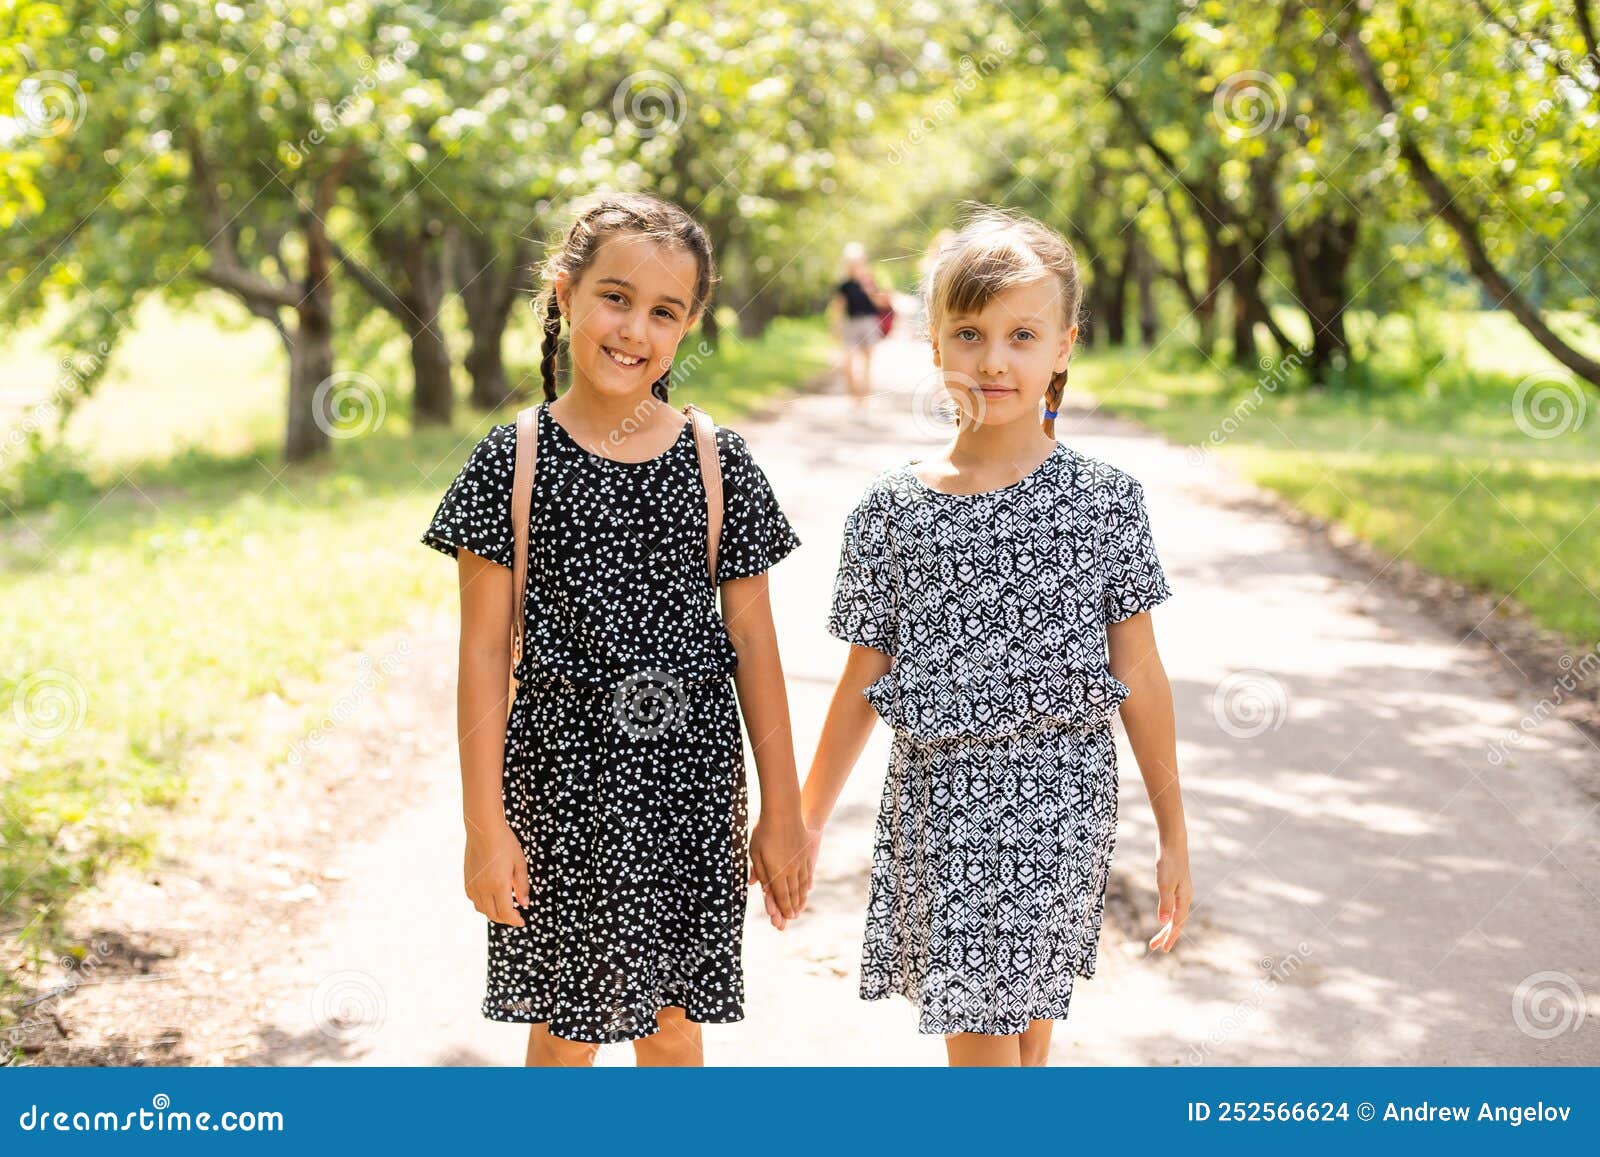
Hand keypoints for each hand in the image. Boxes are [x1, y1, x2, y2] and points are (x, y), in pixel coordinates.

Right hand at [464, 817, 529, 926]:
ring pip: (482, 909)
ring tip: (505, 908)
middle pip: (493, 914)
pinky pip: (474, 900)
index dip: (514, 921)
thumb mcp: (520, 864)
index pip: (505, 913)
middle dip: (505, 919)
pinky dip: (484, 904)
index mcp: (498, 885)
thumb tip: (525, 904)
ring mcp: (473, 885)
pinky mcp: (467, 880)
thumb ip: (522, 886)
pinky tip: (491, 898)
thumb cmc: (505, 844)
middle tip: (515, 916)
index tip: (522, 922)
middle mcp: (483, 888)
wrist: (483, 829)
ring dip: (494, 913)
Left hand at [749, 811, 812, 926]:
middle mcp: (790, 870)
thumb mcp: (755, 851)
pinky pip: (807, 874)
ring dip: (801, 898)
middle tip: (792, 917)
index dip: (783, 909)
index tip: (785, 918)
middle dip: (792, 907)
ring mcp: (800, 862)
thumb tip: (759, 886)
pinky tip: (807, 889)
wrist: (783, 811)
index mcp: (776, 871)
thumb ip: (759, 870)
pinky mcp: (805, 854)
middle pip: (792, 893)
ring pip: (801, 885)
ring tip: (800, 907)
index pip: (780, 896)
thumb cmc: (764, 830)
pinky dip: (806, 884)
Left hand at [1147, 843, 1191, 952]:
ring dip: (1166, 928)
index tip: (1162, 949)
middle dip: (1167, 936)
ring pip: (1175, 916)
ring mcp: (1181, 892)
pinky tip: (1163, 918)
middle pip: (1177, 923)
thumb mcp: (1165, 883)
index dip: (1169, 937)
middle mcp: (1185, 898)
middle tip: (1155, 948)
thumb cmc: (1168, 862)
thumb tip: (1164, 923)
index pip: (1177, 924)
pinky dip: (1168, 917)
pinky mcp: (1176, 886)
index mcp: (1184, 899)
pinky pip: (1174, 908)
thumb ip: (1165, 903)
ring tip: (1155, 938)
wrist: (1172, 843)